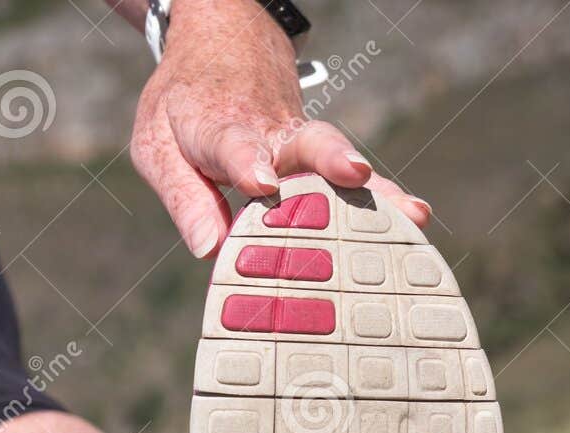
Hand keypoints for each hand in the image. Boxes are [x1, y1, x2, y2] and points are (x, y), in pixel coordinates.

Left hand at [129, 0, 430, 257]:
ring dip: (375, 188)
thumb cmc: (183, 104)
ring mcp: (301, 141)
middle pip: (307, 142)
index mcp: (221, 127)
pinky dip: (380, 197)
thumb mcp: (157, 145)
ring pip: (339, 161)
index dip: (248, 164)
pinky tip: (413, 218)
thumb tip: (209, 251)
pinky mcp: (319, 154)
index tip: (261, 185)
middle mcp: (271, 132)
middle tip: (356, 174)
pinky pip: (347, 178)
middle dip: (331, 161)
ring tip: (412, 214)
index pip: (235, 143)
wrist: (221, 44)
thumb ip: (183, 198)